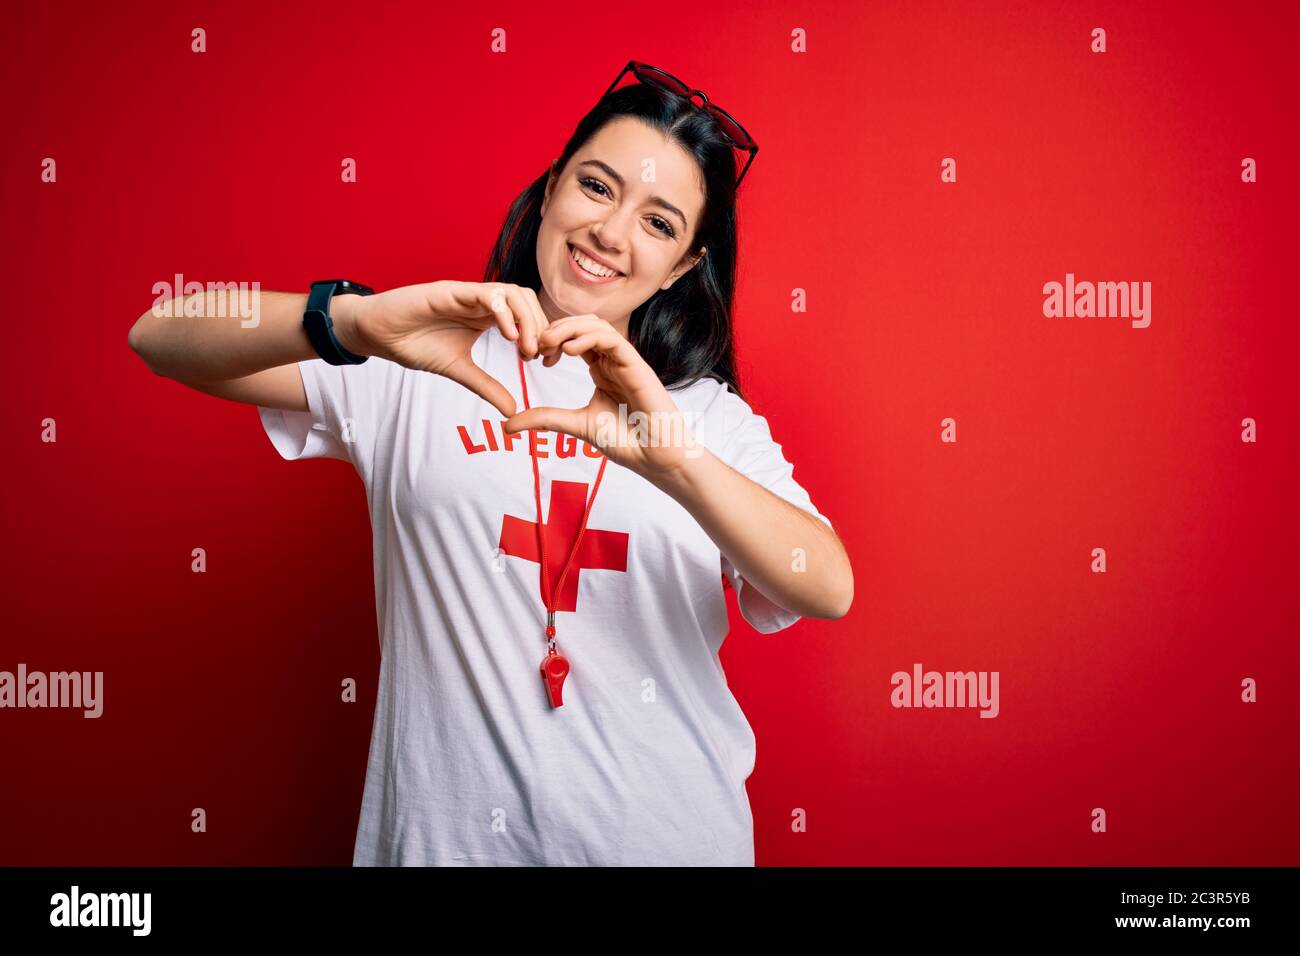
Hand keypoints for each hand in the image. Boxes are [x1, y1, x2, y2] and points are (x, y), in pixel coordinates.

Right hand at [337, 280, 549, 417]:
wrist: (379, 334)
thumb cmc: (415, 345)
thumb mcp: (458, 370)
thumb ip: (486, 386)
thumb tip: (513, 410)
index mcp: (486, 316)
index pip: (527, 315)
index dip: (542, 334)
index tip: (545, 362)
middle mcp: (481, 301)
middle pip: (526, 299)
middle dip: (540, 326)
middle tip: (539, 356)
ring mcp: (467, 294)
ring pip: (511, 292)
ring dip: (527, 319)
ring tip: (526, 349)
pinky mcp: (451, 291)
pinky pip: (486, 294)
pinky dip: (503, 312)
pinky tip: (508, 336)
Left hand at [502, 315, 697, 482]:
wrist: (654, 455)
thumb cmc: (625, 441)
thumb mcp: (575, 425)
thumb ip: (545, 419)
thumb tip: (507, 424)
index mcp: (601, 369)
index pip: (574, 339)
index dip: (551, 340)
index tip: (533, 356)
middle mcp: (613, 360)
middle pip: (583, 325)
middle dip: (556, 328)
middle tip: (536, 344)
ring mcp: (625, 360)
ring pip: (596, 326)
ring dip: (569, 328)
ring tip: (548, 344)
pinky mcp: (636, 364)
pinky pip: (612, 339)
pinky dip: (588, 338)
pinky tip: (569, 350)